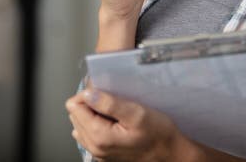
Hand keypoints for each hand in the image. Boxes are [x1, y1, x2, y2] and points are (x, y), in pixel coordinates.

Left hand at [66, 89, 194, 160]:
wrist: (170, 154)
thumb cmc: (158, 134)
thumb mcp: (137, 113)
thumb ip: (109, 104)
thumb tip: (87, 94)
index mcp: (98, 136)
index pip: (75, 106)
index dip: (89, 94)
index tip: (106, 92)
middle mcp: (94, 147)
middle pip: (76, 115)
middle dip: (91, 103)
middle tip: (113, 101)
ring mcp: (98, 152)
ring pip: (81, 124)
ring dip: (94, 113)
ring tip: (115, 112)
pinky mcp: (103, 153)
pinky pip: (90, 134)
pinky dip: (99, 123)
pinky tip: (115, 122)